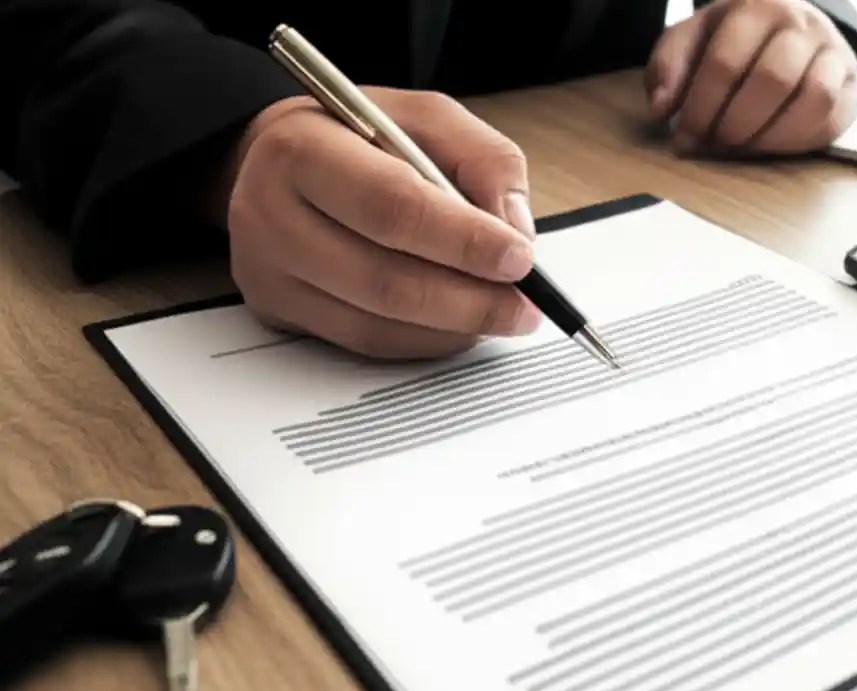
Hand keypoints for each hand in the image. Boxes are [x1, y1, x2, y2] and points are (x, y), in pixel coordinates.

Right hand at [215, 88, 541, 358]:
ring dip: (453, 328)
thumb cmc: (359, 137)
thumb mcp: (425, 118)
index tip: (520, 258)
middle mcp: (271, 215)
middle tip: (525, 305)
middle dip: (470, 300)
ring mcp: (268, 272)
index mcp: (302, 150)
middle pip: (384, 279)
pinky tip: (459, 325)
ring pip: (376, 324)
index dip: (464, 240)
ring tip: (502, 315)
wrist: (278, 160)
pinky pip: (364, 342)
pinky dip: (425, 340)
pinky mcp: (277, 310)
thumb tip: (516, 230)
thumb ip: (482, 159)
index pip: (392, 207)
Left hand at [645, 0, 856, 154]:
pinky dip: (794, 139)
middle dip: (733, 124)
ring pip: (811, 97)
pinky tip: (766, 145)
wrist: (790, 31)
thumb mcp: (694, 41)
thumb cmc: (734, 41)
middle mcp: (799, 22)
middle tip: (712, 144)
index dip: (701, 107)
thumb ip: (669, 66)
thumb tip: (660, 107)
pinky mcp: (850, 83)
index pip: (726, 61)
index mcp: (755, 5)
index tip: (683, 136)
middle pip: (771, 80)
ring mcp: (832, 50)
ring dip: (768, 134)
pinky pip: (830, 116)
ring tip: (739, 147)